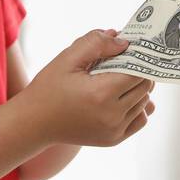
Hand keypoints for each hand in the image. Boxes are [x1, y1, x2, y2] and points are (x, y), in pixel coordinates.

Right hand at [21, 29, 155, 146]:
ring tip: (119, 79)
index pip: (138, 71)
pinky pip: (140, 120)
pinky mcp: (113, 139)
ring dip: (138, 88)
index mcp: (101, 93)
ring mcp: (114, 130)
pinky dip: (138, 107)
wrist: (34, 122)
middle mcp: (112, 115)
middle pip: (145, 87)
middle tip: (124, 61)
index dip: (137, 57)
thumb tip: (123, 40)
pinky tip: (122, 98)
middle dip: (139, 71)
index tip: (129, 49)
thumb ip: (95, 43)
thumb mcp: (67, 58)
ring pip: (145, 102)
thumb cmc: (49, 88)